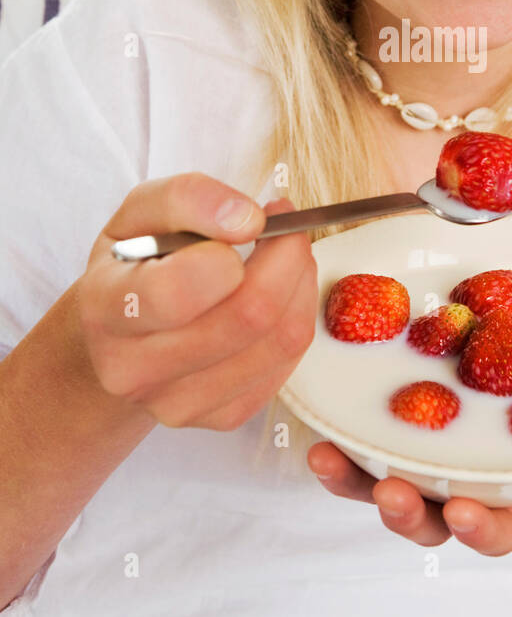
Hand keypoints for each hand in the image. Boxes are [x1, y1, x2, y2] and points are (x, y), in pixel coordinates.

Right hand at [77, 174, 317, 430]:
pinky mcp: (220, 418)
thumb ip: (187, 198)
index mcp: (106, 309)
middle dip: (287, 257)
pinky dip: (298, 317)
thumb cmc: (134, 266)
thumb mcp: (141, 213)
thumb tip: (248, 219)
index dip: (227, 253)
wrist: (117, 336)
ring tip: (288, 255)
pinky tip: (281, 294)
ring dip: (301, 283)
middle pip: (246, 317)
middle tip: (288, 228)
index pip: (174, 293)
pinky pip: (288, 363)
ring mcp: (177, 403)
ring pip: (280, 340)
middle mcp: (135, 369)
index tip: (250, 220)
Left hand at [307, 441, 511, 554]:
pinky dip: (334, 440)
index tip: (464, 511)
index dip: (477, 528)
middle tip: (393, 493)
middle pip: (424, 521)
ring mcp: (416, 464)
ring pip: (377, 487)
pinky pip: (353, 447)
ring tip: (328, 459)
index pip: (491, 532)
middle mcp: (454, 490)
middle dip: (405, 512)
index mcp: (506, 498)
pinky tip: (315, 423)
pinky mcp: (385, 433)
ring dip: (351, 481)